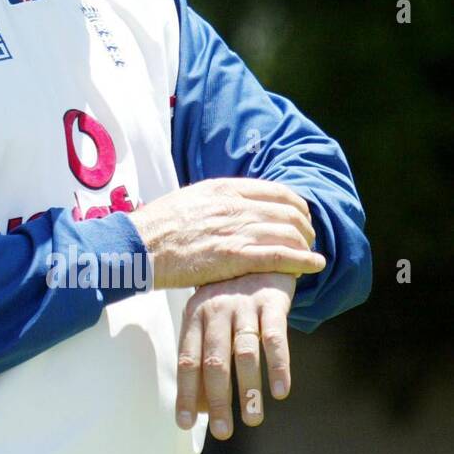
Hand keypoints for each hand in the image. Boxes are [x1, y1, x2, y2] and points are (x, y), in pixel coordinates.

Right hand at [129, 178, 324, 289]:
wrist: (139, 244)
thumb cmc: (158, 226)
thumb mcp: (189, 199)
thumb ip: (215, 201)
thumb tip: (231, 206)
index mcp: (223, 188)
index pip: (277, 191)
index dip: (296, 206)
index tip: (299, 218)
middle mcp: (234, 205)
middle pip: (289, 212)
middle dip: (305, 227)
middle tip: (306, 240)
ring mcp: (235, 230)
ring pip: (289, 233)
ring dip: (306, 245)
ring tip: (308, 256)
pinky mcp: (234, 256)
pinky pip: (280, 256)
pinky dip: (303, 260)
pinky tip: (315, 266)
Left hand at [175, 272, 295, 439]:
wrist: (258, 251)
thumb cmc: (229, 297)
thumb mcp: (209, 318)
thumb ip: (204, 357)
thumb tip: (199, 407)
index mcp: (194, 315)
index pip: (187, 360)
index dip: (185, 392)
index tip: (184, 422)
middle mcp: (215, 309)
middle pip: (213, 360)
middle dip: (217, 399)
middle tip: (222, 431)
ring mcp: (243, 305)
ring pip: (244, 353)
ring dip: (249, 389)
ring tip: (252, 419)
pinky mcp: (271, 302)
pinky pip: (275, 338)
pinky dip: (279, 366)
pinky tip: (280, 392)